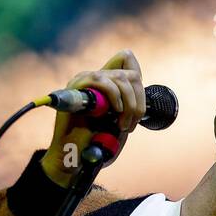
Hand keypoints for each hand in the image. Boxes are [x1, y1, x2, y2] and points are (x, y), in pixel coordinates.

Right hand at [41, 49, 145, 183]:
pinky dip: (115, 98)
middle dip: (138, 102)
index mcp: (104, 83)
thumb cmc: (96, 143)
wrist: (75, 157)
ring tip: (122, 125)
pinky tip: (114, 113)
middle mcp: (94, 77)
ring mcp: (84, 80)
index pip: (126, 59)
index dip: (138, 82)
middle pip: (130, 73)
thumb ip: (128, 104)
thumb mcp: (119, 121)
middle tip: (130, 124)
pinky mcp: (77, 87)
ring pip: (121, 78)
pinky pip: (103, 81)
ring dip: (129, 105)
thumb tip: (140, 91)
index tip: (136, 110)